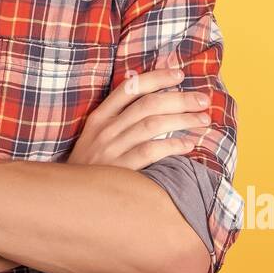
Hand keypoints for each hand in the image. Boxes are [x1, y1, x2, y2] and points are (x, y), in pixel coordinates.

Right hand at [67, 66, 210, 170]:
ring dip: (182, 119)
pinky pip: (151, 151)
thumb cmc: (91, 165)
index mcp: (100, 116)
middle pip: (148, 105)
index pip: (130, 88)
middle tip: (203, 100)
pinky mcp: (120, 169)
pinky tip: (188, 144)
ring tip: (203, 120)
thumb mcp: (96, 136)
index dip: (157, 78)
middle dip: (180, 99)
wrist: (70, 197)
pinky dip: (172, 145)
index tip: (179, 74)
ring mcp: (112, 149)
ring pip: (153, 125)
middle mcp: (105, 129)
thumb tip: (151, 95)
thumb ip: (119, 117)